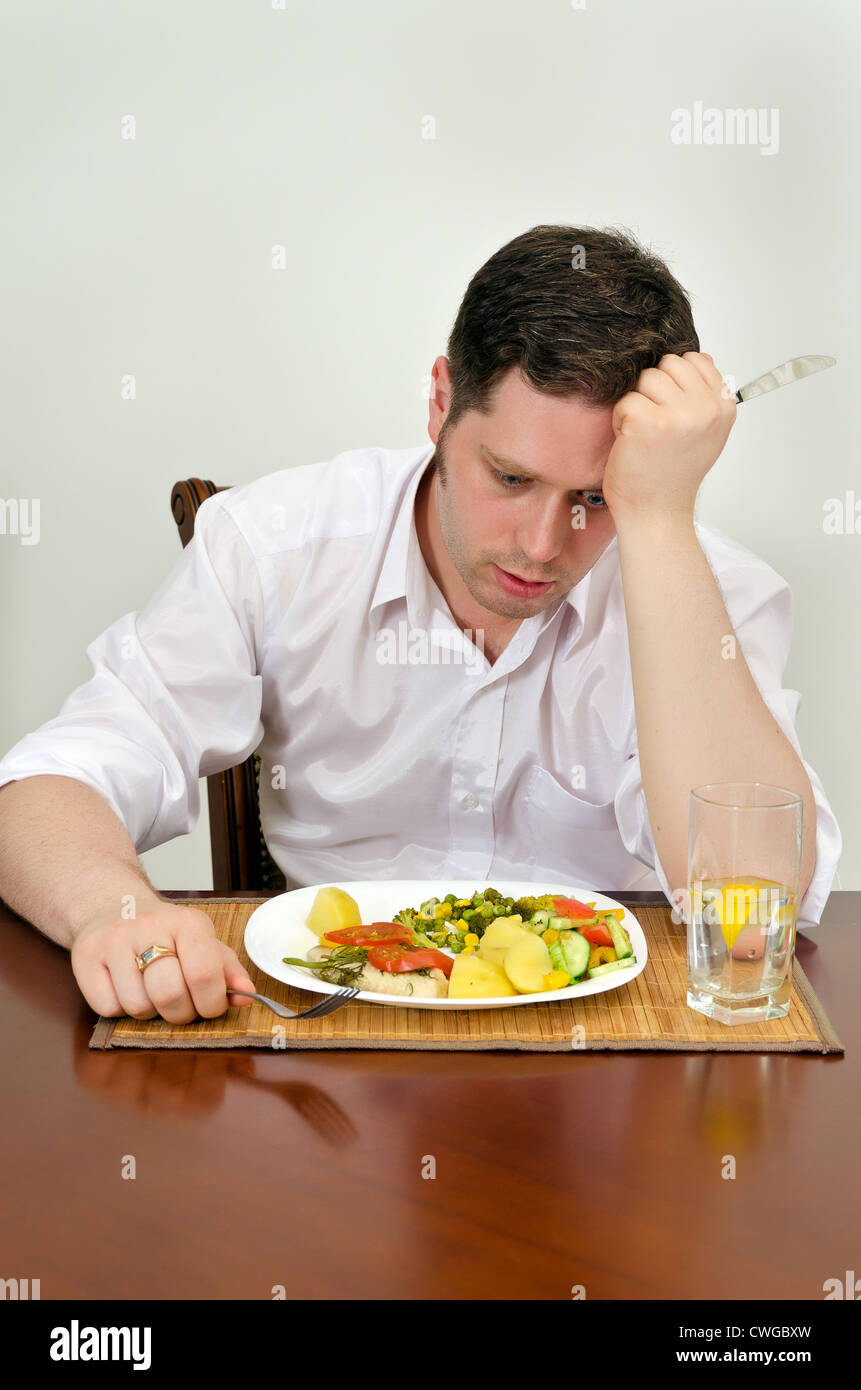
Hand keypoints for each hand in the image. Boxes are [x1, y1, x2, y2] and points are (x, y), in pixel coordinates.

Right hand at [71, 901, 257, 1023]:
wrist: (113, 907)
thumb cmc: (166, 934)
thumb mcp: (202, 942)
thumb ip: (228, 970)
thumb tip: (247, 994)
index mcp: (187, 922)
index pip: (205, 974)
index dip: (211, 1003)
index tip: (210, 1006)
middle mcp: (149, 926)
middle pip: (170, 995)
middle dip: (180, 1013)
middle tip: (180, 1004)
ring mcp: (114, 940)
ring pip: (138, 1006)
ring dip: (148, 1010)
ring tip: (149, 989)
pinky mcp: (85, 956)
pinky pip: (107, 1007)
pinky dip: (119, 1008)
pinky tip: (123, 986)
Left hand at [602, 352, 736, 524]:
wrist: (657, 513)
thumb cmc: (672, 475)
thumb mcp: (702, 431)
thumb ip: (703, 394)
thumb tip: (702, 355)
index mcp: (723, 407)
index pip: (695, 359)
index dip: (674, 382)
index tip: (672, 412)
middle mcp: (707, 409)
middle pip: (668, 364)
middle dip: (654, 390)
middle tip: (654, 425)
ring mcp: (680, 415)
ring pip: (646, 378)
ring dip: (637, 404)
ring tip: (643, 434)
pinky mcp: (649, 423)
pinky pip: (626, 400)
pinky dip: (621, 421)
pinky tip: (631, 443)